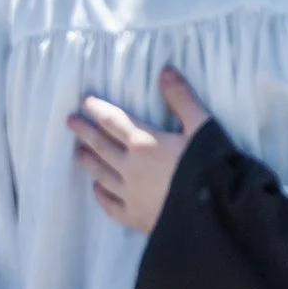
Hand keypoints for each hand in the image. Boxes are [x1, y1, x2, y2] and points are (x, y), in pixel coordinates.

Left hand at [68, 68, 207, 232]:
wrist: (217, 214)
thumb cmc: (212, 166)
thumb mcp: (202, 127)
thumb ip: (182, 98)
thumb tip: (165, 70)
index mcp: (145, 144)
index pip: (114, 122)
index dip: (98, 110)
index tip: (84, 102)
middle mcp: (131, 169)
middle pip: (101, 147)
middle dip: (85, 132)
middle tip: (70, 122)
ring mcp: (131, 196)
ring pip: (101, 175)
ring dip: (88, 162)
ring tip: (78, 153)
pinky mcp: (136, 218)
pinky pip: (111, 206)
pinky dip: (101, 196)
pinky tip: (97, 190)